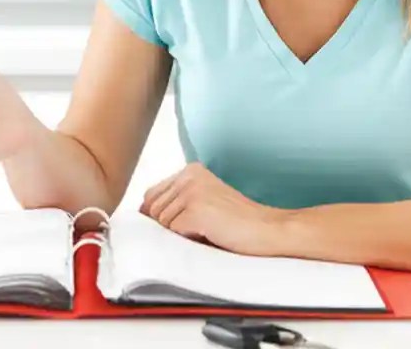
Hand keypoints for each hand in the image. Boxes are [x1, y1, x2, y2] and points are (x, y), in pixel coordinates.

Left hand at [139, 162, 286, 255]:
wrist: (269, 230)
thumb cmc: (238, 222)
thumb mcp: (204, 202)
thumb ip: (177, 201)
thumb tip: (141, 215)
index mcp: (190, 170)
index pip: (151, 195)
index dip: (157, 216)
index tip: (176, 226)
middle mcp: (189, 176)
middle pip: (153, 210)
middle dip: (170, 227)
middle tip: (200, 230)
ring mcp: (192, 192)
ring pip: (162, 223)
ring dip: (181, 234)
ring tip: (207, 231)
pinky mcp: (196, 210)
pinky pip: (174, 233)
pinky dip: (189, 240)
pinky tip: (210, 234)